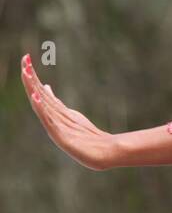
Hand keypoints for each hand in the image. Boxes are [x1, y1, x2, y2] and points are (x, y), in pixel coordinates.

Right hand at [20, 54, 116, 169]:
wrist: (105, 153)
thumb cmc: (88, 138)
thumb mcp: (71, 115)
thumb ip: (56, 102)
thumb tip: (45, 86)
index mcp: (55, 112)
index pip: (40, 90)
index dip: (32, 76)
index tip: (26, 59)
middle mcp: (53, 118)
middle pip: (38, 94)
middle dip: (30, 77)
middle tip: (24, 59)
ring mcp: (56, 127)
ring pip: (41, 104)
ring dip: (33, 89)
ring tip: (26, 74)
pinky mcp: (61, 136)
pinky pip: (49, 120)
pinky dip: (42, 108)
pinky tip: (36, 97)